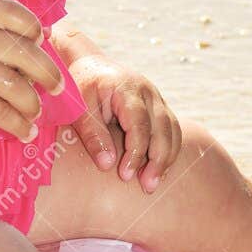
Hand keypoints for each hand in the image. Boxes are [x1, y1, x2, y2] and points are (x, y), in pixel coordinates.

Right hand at [0, 0, 66, 142]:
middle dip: (47, 72)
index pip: (10, 11)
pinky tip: (26, 132)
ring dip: (32, 104)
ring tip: (35, 112)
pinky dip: (18, 125)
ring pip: (14, 86)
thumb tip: (49, 38)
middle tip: (57, 87)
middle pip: (23, 52)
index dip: (31, 25)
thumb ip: (8, 37)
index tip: (39, 40)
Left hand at [60, 51, 181, 191]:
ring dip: (166, 159)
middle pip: (164, 128)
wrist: (90, 65)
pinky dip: (168, 151)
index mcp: (127, 88)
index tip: (126, 175)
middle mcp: (148, 92)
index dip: (136, 152)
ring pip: (172, 130)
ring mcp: (157, 99)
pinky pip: (172, 131)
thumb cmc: (81, 86)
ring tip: (152, 184)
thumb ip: (92, 134)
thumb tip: (107, 165)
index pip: (140, 123)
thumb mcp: (79, 108)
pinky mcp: (159, 108)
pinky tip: (158, 171)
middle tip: (147, 186)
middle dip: (158, 160)